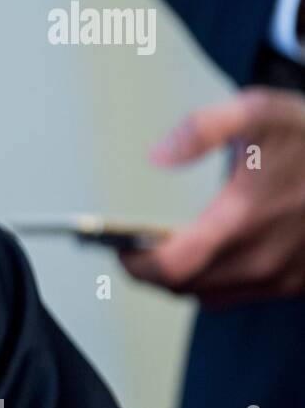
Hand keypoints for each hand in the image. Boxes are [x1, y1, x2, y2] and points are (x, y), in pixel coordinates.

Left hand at [120, 87, 304, 305]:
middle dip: (151, 271)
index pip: (170, 267)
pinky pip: (240, 295)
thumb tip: (157, 157)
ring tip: (165, 251)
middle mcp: (262, 258)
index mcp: (244, 220)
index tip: (120, 247)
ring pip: (210, 296)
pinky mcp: (298, 283)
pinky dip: (214, 282)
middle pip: (183, 287)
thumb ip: (203, 128)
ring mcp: (283, 277)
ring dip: (182, 279)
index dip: (135, 262)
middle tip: (134, 248)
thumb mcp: (259, 112)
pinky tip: (208, 256)